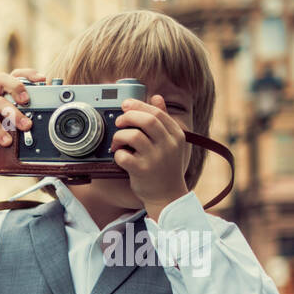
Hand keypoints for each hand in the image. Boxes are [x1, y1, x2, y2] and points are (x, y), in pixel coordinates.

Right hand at [0, 68, 44, 166]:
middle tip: (27, 101)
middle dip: (17, 87)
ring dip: (14, 114)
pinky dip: (0, 131)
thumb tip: (41, 116)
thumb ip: (21, 114)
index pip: (14, 74)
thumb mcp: (11, 121)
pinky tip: (7, 140)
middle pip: (2, 79)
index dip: (28, 74)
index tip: (42, 79)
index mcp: (0, 89)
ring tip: (26, 126)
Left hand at [112, 95, 190, 218]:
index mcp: (176, 135)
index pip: (157, 113)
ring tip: (117, 142)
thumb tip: (156, 97)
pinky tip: (120, 156)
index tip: (126, 104)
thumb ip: (164, 119)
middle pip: (146, 120)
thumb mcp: (171, 142)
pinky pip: (123, 156)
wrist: (167, 196)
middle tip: (119, 121)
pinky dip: (117, 154)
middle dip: (128, 117)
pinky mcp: (142, 171)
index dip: (139, 105)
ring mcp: (155, 158)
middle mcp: (168, 145)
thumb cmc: (166, 167)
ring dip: (120, 136)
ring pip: (133, 135)